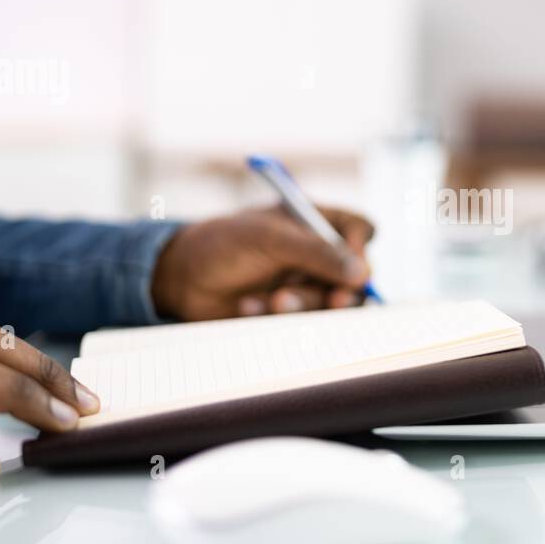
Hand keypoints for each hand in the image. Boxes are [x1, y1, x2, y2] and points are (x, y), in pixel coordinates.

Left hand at [151, 204, 374, 320]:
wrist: (182, 280)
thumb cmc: (222, 244)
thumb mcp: (269, 239)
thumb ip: (317, 253)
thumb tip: (362, 274)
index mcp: (315, 221)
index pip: (359, 229)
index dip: (361, 248)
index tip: (354, 268)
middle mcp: (317, 252)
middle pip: (356, 273)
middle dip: (339, 289)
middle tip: (333, 303)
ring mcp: (306, 283)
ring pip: (333, 302)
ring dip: (304, 303)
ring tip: (271, 301)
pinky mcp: (292, 312)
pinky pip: (307, 322)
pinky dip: (282, 317)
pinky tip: (251, 307)